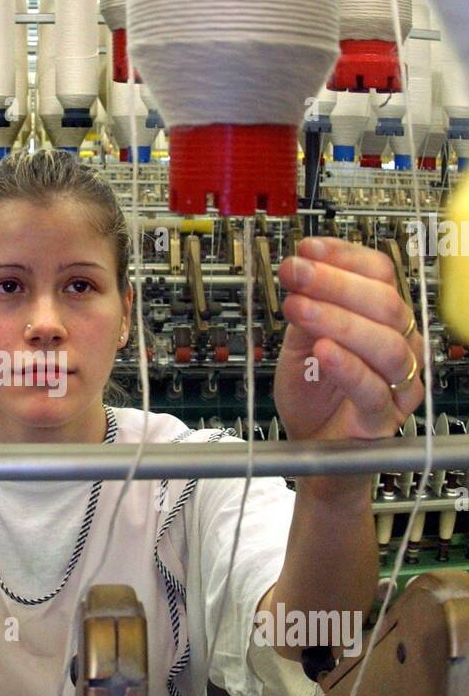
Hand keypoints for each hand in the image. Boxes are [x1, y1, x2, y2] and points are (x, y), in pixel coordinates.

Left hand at [274, 236, 423, 442]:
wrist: (311, 446)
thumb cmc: (313, 392)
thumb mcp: (300, 341)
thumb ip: (305, 309)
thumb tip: (300, 269)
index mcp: (383, 317)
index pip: (379, 273)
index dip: (344, 257)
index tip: (307, 249)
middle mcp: (400, 342)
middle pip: (384, 303)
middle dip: (334, 283)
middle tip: (294, 273)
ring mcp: (398, 381)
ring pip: (385, 343)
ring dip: (339, 321)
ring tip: (301, 308)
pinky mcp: (385, 416)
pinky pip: (373, 388)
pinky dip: (347, 367)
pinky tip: (323, 350)